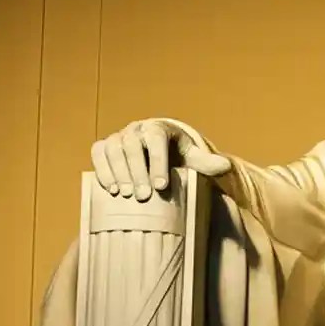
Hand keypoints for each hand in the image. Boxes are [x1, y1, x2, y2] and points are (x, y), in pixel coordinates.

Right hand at [90, 119, 231, 200]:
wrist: (159, 151)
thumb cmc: (178, 156)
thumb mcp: (194, 158)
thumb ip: (207, 163)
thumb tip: (226, 166)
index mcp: (159, 129)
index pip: (157, 140)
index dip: (158, 162)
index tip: (162, 186)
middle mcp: (137, 130)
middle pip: (132, 146)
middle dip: (137, 171)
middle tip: (144, 196)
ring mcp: (119, 137)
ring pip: (113, 149)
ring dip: (118, 172)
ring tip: (125, 195)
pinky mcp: (105, 146)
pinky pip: (98, 153)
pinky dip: (102, 169)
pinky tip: (110, 189)